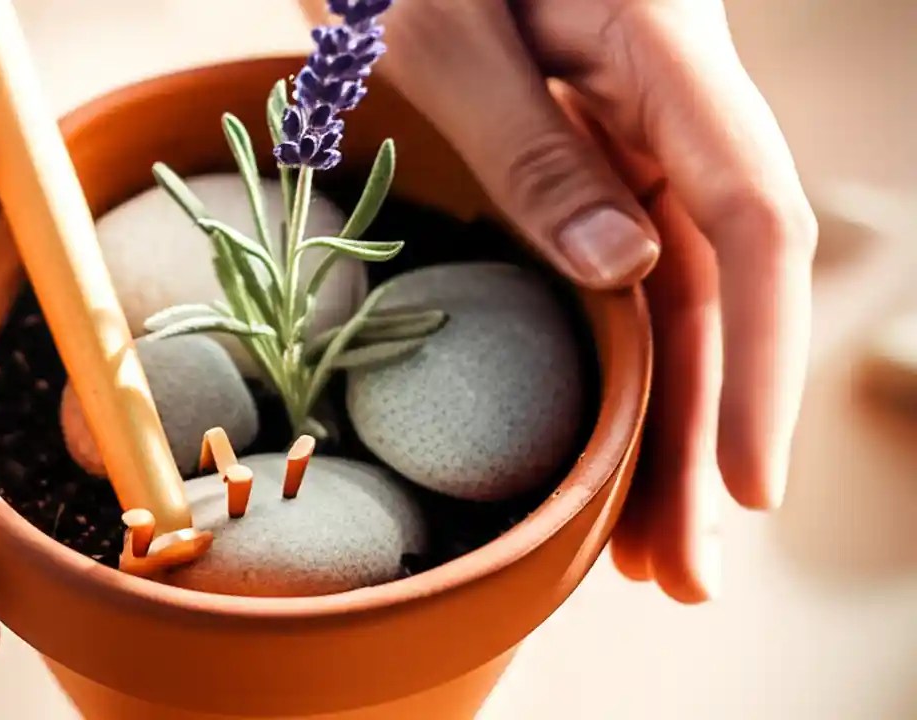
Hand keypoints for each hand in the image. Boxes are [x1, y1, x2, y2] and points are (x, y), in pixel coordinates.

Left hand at [304, 0, 815, 602]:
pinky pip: (620, 268)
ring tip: (648, 551)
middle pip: (714, 287)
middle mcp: (669, 101)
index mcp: (659, 46)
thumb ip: (529, 147)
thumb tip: (624, 275)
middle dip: (701, 436)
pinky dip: (617, 363)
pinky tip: (610, 444)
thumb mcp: (435, 32)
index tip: (743, 486)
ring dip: (663, 424)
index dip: (760, 360)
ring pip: (670, 294)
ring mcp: (633, 129)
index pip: (751, 216)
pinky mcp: (588, 149)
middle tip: (680, 575)